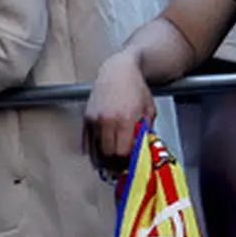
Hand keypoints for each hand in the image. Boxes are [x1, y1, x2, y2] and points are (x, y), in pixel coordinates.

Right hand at [82, 54, 156, 177]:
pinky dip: (92, 151)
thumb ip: (146, 132)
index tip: (132, 164)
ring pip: (95, 150)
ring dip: (103, 160)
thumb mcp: (149, 110)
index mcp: (126, 119)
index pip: (123, 152)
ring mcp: (94, 118)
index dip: (128, 161)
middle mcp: (107, 119)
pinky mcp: (86, 116)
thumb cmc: (136, 88)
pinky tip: (100, 155)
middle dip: (116, 163)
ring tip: (111, 164)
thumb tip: (143, 152)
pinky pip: (87, 141)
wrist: (118, 70)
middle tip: (122, 167)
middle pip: (108, 154)